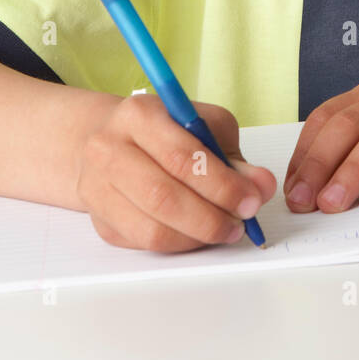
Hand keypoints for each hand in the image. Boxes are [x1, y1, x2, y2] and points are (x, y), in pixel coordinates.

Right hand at [76, 94, 275, 251]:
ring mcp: (97, 188)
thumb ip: (232, 156)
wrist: (111, 140)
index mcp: (139, 114)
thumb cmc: (165, 130)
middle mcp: (108, 149)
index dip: (221, 184)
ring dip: (197, 237)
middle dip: (211, 216)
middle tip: (241, 222)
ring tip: (225, 230)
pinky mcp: (100, 221)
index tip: (251, 200)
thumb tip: (260, 186)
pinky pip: (145, 244)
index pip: (181, 156)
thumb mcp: (203, 125)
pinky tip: (198, 234)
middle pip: (162, 196)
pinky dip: (180, 245)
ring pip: (152, 229)